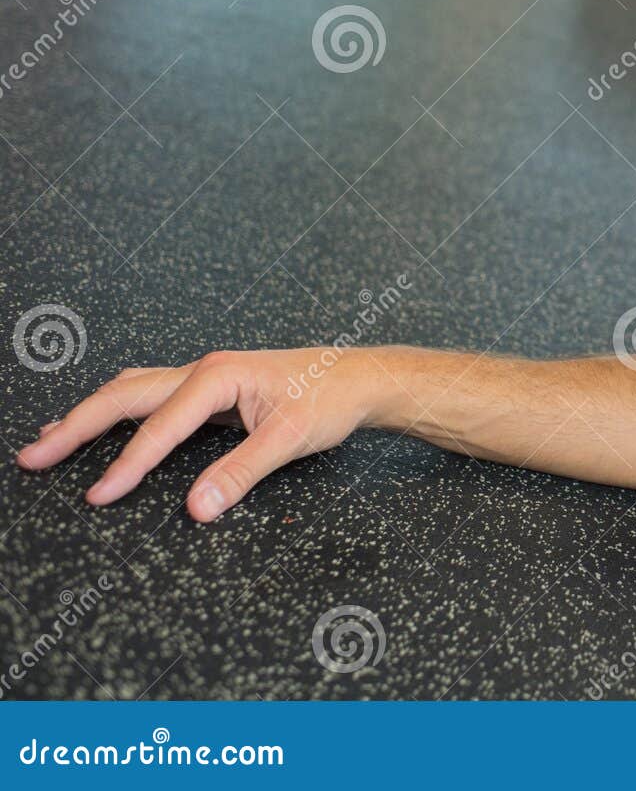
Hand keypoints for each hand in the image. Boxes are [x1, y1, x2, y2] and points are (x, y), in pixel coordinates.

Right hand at [15, 348, 386, 522]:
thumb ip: (242, 472)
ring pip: (133, 391)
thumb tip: (197, 507)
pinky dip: (119, 412)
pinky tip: (102, 425)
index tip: (98, 495)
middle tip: (34, 457)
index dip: (128, 464)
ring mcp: (205, 376)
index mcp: (219, 376)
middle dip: (77, 426)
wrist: (360, 378)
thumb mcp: (291, 439)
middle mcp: (205, 370)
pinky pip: (152, 397)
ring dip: (90, 415)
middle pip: (125, 395)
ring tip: (50, 441)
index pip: (161, 427)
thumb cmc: (331, 400)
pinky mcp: (211, 389)